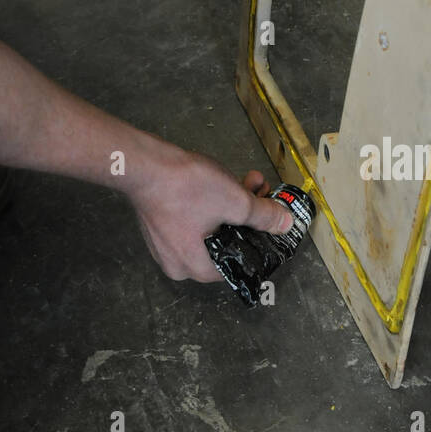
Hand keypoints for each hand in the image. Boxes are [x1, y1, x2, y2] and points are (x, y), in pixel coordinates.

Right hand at [126, 152, 294, 282]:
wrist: (145, 163)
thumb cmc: (186, 188)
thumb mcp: (235, 201)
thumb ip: (263, 216)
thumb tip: (285, 224)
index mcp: (196, 268)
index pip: (239, 262)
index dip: (259, 238)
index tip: (269, 217)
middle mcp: (177, 263)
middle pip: (226, 242)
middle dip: (247, 214)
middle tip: (260, 190)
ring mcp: (164, 244)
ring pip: (210, 228)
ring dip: (231, 204)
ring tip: (247, 179)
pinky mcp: (158, 223)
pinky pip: (191, 220)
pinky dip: (208, 203)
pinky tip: (221, 179)